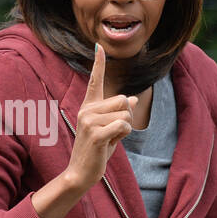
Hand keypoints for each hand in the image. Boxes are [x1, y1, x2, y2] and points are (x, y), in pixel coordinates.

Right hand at [65, 43, 136, 191]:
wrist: (82, 171)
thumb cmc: (97, 150)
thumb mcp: (111, 129)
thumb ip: (120, 114)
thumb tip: (134, 99)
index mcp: (89, 106)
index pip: (95, 81)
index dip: (98, 63)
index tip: (99, 46)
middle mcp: (87, 109)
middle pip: (124, 100)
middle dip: (127, 117)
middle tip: (114, 132)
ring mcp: (89, 121)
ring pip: (126, 115)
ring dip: (125, 129)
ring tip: (111, 139)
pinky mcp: (96, 134)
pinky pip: (123, 126)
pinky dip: (124, 135)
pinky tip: (111, 143)